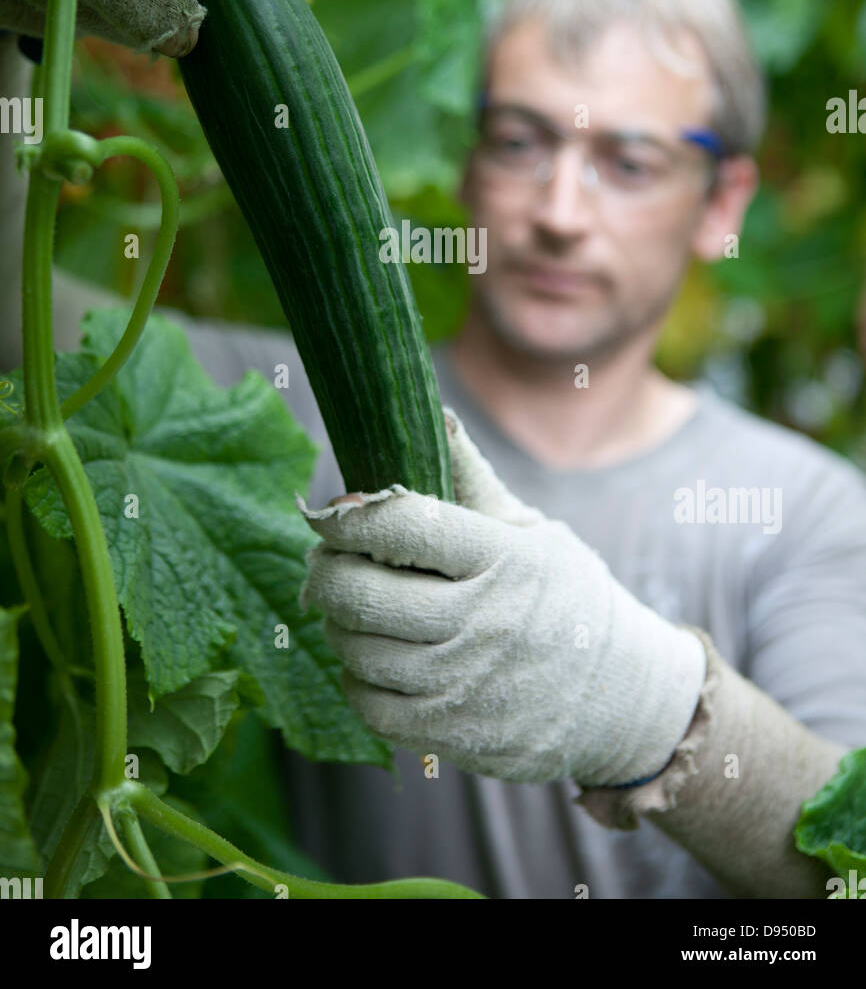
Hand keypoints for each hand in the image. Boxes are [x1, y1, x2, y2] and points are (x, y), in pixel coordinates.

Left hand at [300, 411, 706, 786]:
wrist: (623, 698)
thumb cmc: (568, 598)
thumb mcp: (534, 531)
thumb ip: (473, 480)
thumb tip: (435, 414)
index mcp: (501, 557)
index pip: (403, 525)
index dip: (350, 516)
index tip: (329, 513)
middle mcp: (481, 620)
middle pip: (363, 592)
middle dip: (324, 571)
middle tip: (321, 561)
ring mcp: (465, 683)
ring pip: (358, 651)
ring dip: (336, 625)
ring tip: (345, 608)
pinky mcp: (455, 733)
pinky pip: (371, 706)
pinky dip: (355, 680)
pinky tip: (369, 661)